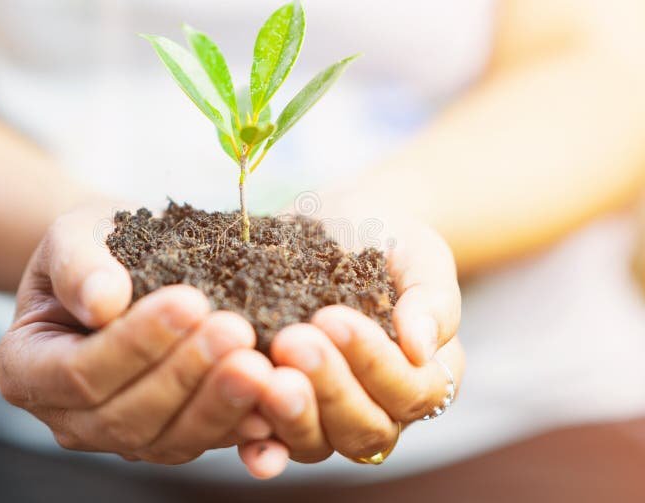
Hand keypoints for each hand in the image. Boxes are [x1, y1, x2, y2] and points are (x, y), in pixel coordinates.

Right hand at [0, 202, 274, 465]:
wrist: (123, 263)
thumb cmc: (92, 246)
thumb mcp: (72, 235)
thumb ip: (77, 264)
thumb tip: (102, 301)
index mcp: (27, 369)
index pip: (79, 372)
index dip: (135, 344)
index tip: (189, 301)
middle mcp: (69, 417)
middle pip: (126, 416)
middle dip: (185, 375)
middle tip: (235, 331)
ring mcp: (119, 434)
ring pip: (169, 440)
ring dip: (219, 405)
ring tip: (260, 365)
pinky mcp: (167, 436)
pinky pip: (204, 442)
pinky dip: (240, 424)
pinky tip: (272, 396)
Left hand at [250, 215, 464, 463]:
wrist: (333, 226)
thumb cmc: (385, 240)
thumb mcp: (418, 254)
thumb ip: (430, 299)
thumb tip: (421, 348)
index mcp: (425, 378)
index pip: (409, 391)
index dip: (373, 362)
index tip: (333, 318)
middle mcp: (380, 410)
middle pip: (364, 430)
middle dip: (328, 388)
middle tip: (294, 341)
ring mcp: (328, 419)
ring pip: (316, 444)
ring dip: (290, 415)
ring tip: (264, 375)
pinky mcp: (282, 411)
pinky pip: (270, 441)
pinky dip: (256, 440)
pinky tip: (240, 421)